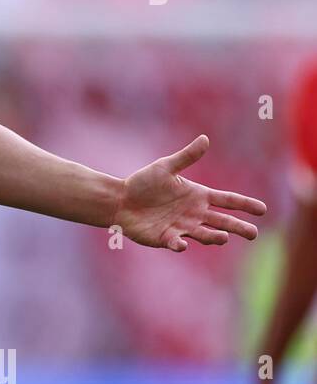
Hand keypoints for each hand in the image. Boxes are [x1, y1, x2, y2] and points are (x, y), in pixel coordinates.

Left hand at [112, 135, 266, 249]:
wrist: (120, 200)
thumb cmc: (143, 183)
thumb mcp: (166, 167)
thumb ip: (186, 157)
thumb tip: (205, 139)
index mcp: (198, 196)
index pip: (228, 200)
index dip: (245, 204)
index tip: (263, 209)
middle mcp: (195, 214)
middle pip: (223, 221)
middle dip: (239, 227)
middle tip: (254, 234)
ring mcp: (182, 227)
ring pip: (204, 234)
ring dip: (214, 236)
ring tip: (224, 237)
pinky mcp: (166, 237)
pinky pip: (176, 242)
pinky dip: (180, 244)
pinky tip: (182, 244)